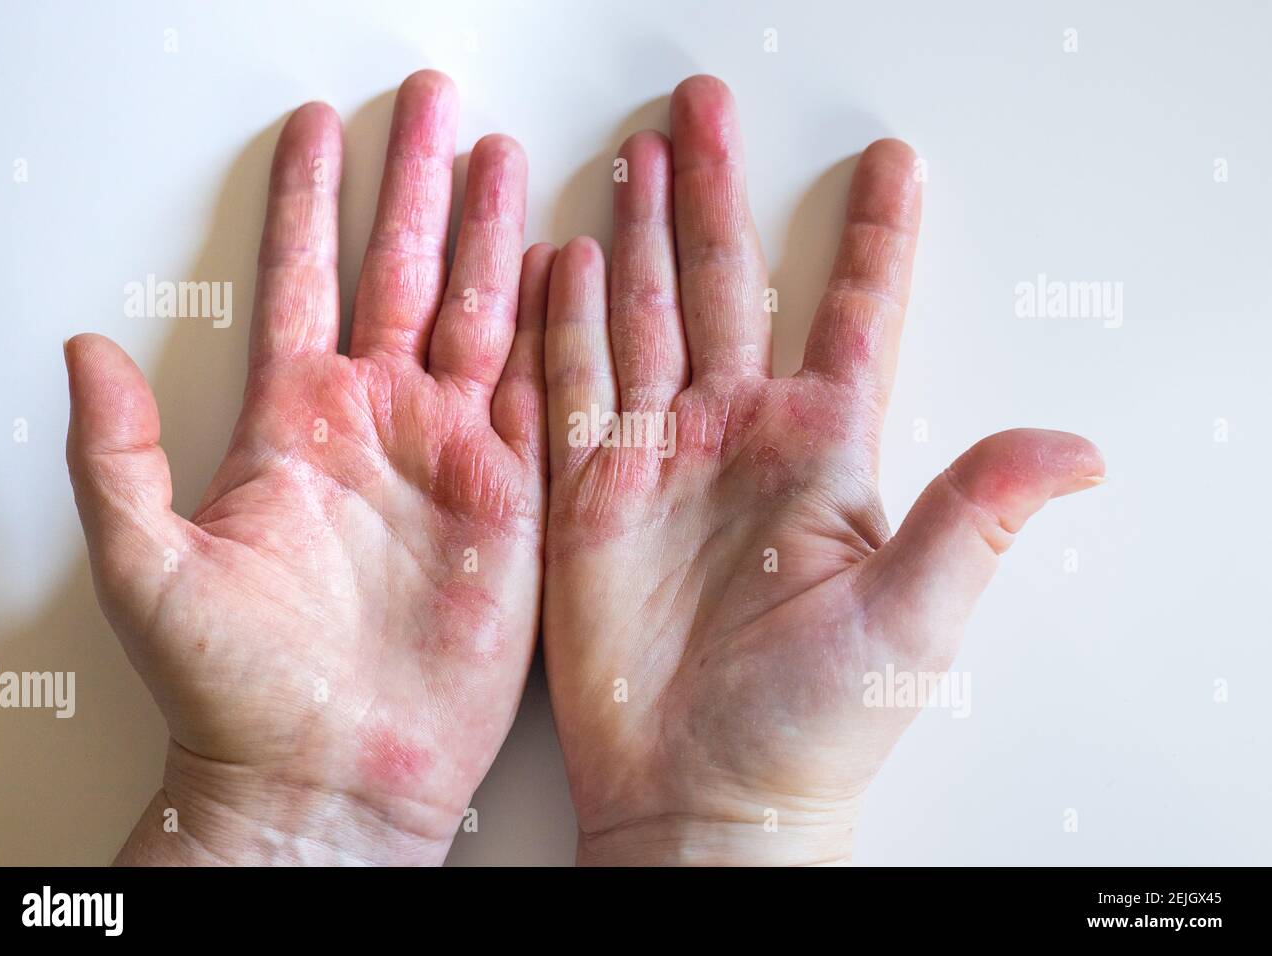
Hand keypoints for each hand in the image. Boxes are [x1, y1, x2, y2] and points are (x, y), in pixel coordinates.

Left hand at [66, 70, 551, 864]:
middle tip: (430, 105)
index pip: (304, 278)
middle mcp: (377, 423)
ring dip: (489, 233)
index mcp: (295, 422)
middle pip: (402, 273)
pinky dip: (554, 327)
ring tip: (500, 156)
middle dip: (417, 184)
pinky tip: (562, 268)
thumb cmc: (235, 687)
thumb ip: (118, 456)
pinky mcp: (511, 501)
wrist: (329, 774)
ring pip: (478, 314)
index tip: (319, 125)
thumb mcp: (148, 567)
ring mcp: (448, 456)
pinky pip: (537, 394)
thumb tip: (81, 349)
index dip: (310, 199)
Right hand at [541, 75, 1103, 865]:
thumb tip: (1077, 447)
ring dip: (640, 234)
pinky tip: (566, 262)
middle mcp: (735, 440)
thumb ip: (977, 516)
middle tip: (708, 107)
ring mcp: (657, 462)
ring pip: (645, 315)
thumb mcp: (912, 616)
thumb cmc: (814, 724)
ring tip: (640, 156)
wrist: (704, 797)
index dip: (872, 239)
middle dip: (714, 193)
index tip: (891, 163)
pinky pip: (573, 388)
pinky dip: (566, 322)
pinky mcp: (588, 497)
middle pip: (725, 284)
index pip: (851, 316)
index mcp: (818, 453)